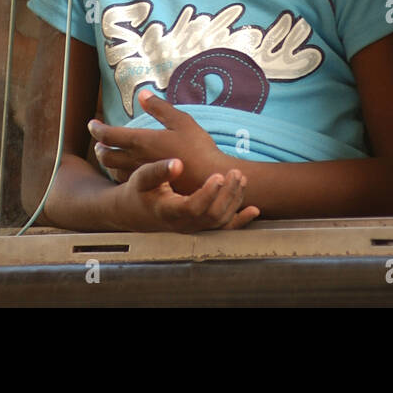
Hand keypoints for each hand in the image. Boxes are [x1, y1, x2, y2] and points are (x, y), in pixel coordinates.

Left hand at [91, 91, 227, 193]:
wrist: (209, 179)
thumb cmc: (198, 147)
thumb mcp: (181, 121)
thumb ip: (160, 108)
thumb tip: (143, 94)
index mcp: (142, 141)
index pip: (109, 135)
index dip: (97, 129)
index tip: (92, 124)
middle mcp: (136, 160)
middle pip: (106, 156)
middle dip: (99, 147)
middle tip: (99, 142)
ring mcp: (142, 176)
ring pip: (114, 170)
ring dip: (108, 161)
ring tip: (109, 155)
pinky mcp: (150, 187)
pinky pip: (126, 180)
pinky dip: (120, 173)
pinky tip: (127, 169)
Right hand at [117, 159, 259, 232]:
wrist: (138, 211)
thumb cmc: (140, 190)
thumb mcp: (142, 177)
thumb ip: (159, 171)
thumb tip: (177, 163)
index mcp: (168, 211)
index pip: (193, 207)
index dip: (208, 194)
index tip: (218, 175)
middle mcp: (184, 224)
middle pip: (212, 215)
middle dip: (227, 193)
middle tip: (235, 172)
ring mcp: (194, 228)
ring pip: (221, 220)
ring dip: (234, 199)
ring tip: (240, 177)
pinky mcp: (202, 227)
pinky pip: (224, 229)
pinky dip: (240, 220)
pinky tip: (254, 210)